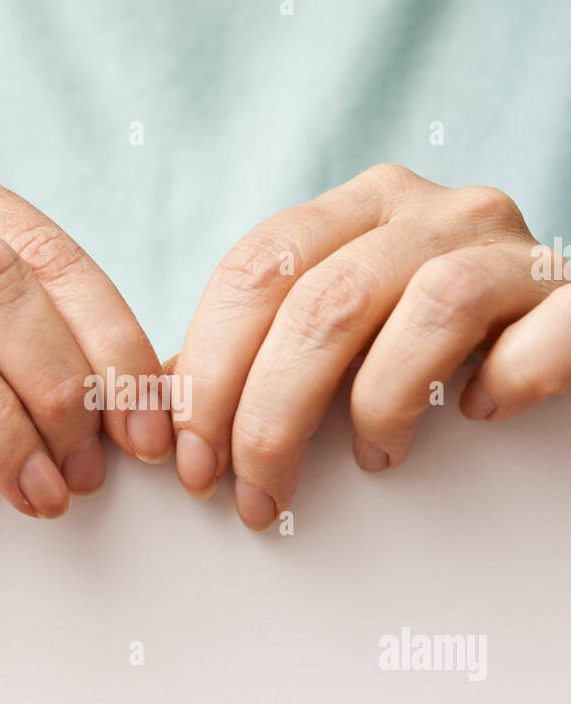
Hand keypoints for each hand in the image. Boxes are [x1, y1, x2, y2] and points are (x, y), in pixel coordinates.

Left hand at [172, 163, 568, 528]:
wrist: (565, 331)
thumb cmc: (440, 346)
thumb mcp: (346, 333)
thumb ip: (273, 351)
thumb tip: (172, 419)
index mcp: (360, 211)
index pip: (255, 271)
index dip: (207, 369)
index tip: (189, 458)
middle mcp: (434, 213)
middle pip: (323, 299)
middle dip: (269, 411)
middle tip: (255, 492)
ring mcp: (511, 249)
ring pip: (429, 305)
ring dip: (380, 403)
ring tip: (376, 458)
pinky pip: (542, 332)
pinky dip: (506, 380)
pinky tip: (482, 414)